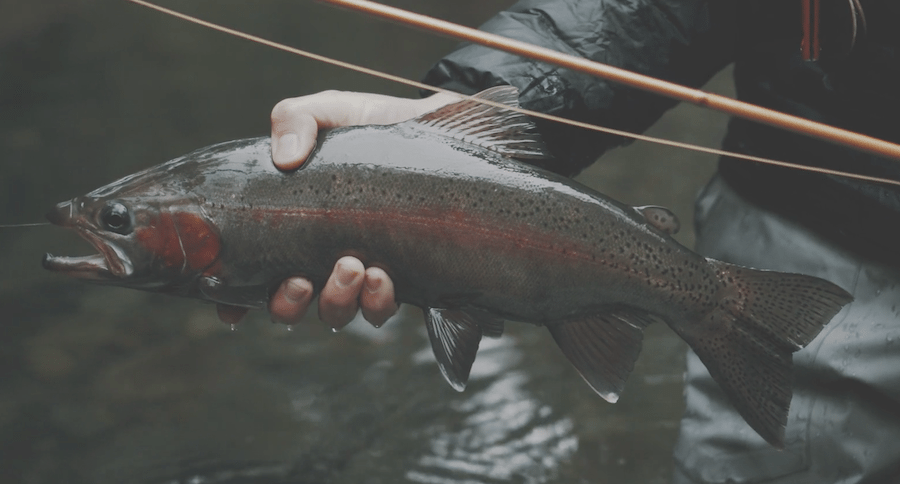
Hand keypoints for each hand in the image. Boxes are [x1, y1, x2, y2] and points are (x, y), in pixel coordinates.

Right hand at [220, 90, 456, 328]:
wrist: (434, 132)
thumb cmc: (371, 126)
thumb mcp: (327, 111)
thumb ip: (294, 119)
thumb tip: (284, 158)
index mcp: (290, 227)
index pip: (251, 273)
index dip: (234, 300)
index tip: (231, 309)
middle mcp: (319, 257)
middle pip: (288, 307)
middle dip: (288, 303)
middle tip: (302, 279)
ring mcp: (359, 272)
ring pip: (334, 313)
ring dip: (336, 300)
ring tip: (352, 266)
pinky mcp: (401, 278)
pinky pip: (380, 310)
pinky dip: (376, 301)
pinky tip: (382, 275)